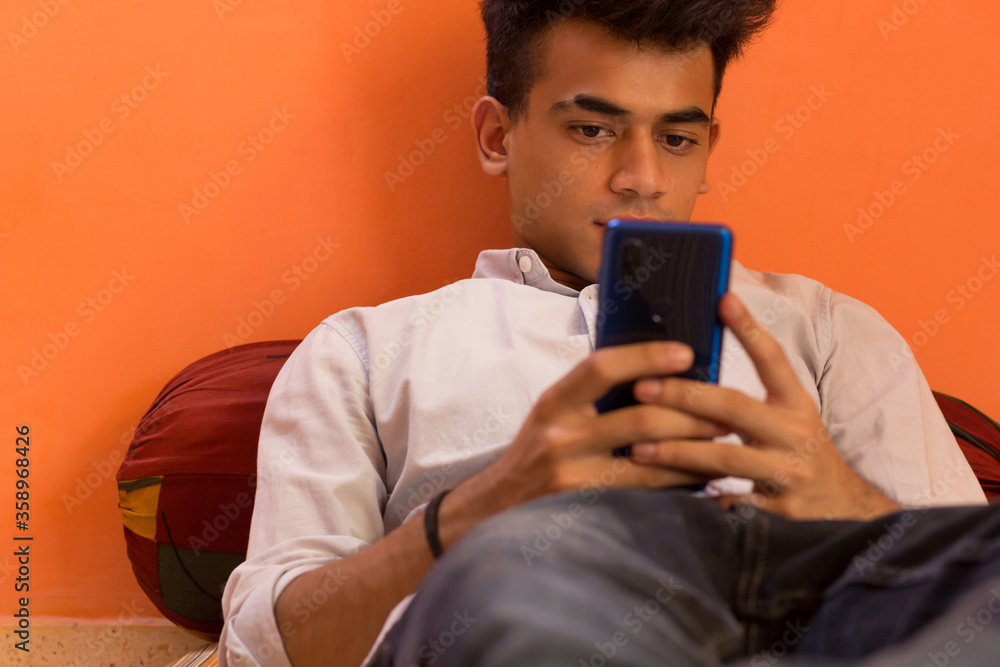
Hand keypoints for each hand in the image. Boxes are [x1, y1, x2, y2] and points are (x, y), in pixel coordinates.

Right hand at [472, 339, 728, 511]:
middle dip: (690, 412)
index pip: (602, 367)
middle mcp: (560, 436)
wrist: (496, 507)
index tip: (686, 353)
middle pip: (639, 417)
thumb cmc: (536, 452)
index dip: (646, 356)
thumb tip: (654, 366)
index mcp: (554, 401)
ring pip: (650, 457)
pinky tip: (702, 474)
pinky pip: (646, 491)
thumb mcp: (553, 413)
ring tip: (723, 438)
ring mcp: (573, 475)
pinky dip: (680, 480)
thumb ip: (591, 392)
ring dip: (694, 447)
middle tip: (725, 409)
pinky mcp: (587, 506)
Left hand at [627, 293, 899, 520]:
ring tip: (639, 446)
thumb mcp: (789, 418)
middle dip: (685, 396)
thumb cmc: (799, 456)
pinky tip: (663, 493)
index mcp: (797, 405)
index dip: (749, 329)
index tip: (723, 300)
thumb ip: (750, 396)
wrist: (845, 514)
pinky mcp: (781, 514)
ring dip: (679, 451)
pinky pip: (730, 504)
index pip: (774, 359)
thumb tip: (694, 360)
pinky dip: (699, 499)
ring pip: (727, 458)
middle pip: (736, 408)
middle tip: (643, 387)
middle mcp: (796, 435)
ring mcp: (790, 475)